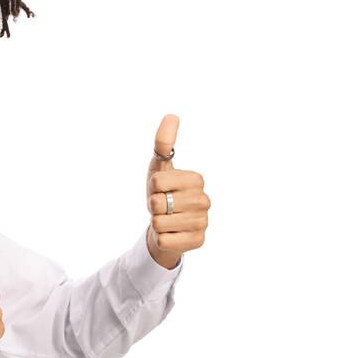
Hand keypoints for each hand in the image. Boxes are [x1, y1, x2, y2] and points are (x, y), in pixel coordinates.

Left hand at [145, 114, 208, 268]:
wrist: (166, 226)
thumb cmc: (163, 193)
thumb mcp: (159, 167)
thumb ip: (163, 143)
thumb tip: (172, 116)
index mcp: (197, 179)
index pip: (157, 182)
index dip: (152, 187)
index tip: (161, 190)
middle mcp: (204, 200)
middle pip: (157, 203)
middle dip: (153, 206)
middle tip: (163, 207)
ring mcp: (203, 222)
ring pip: (159, 223)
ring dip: (156, 223)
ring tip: (167, 220)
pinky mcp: (198, 242)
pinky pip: (164, 241)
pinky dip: (160, 239)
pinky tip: (171, 234)